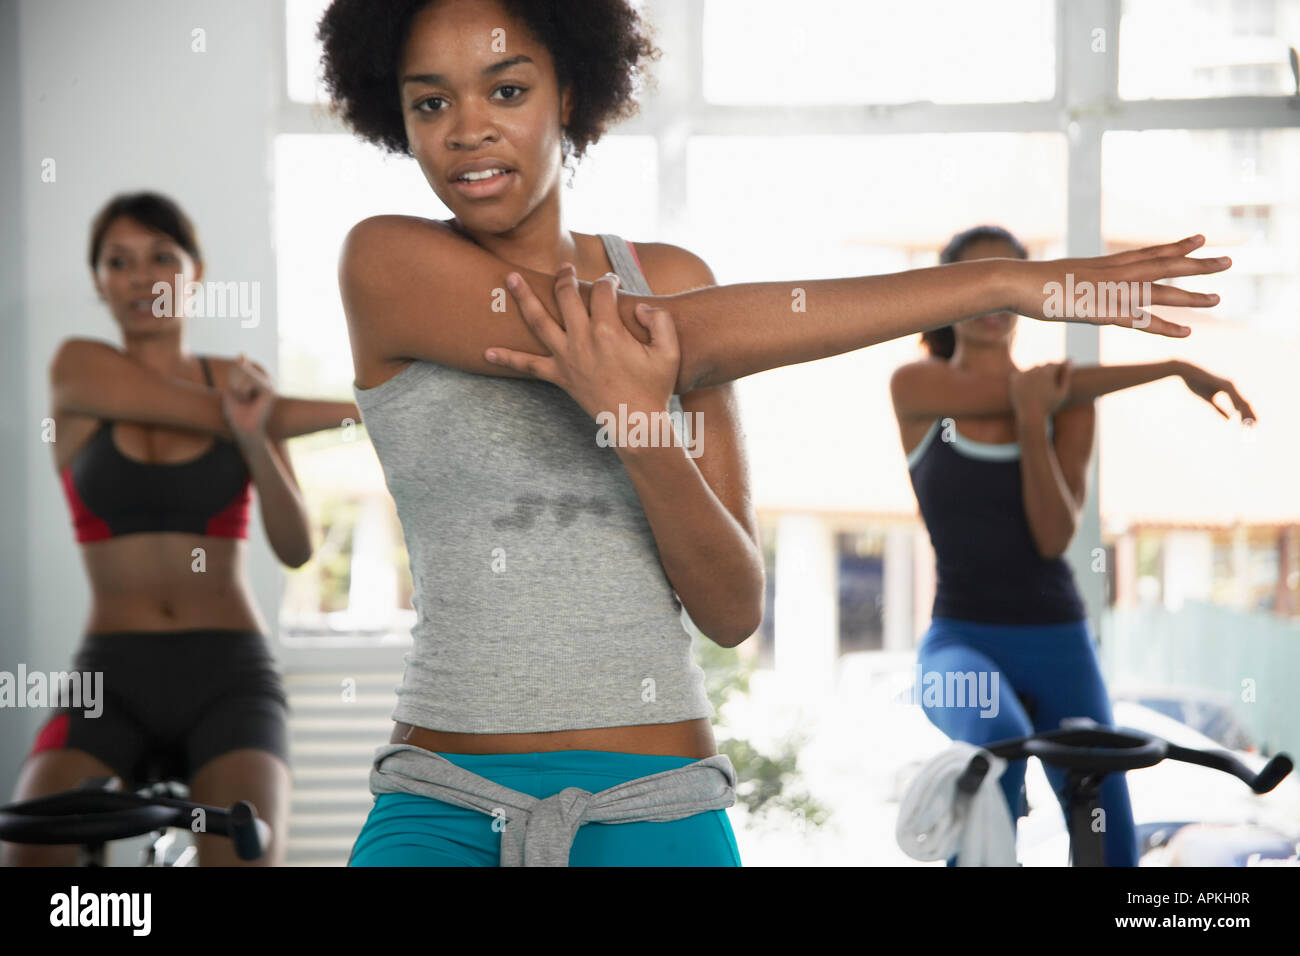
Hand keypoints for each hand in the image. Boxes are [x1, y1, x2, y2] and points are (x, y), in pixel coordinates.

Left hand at [221, 354, 275, 442]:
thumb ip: (236, 371)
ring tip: (244, 400)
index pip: (238, 366)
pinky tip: (250, 400)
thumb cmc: (236, 413)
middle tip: (240, 398)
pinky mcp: (269, 389)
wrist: (243, 429)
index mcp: (254, 380)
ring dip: (237, 388)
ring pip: (243, 372)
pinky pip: (250, 380)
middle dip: (233, 382)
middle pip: (239, 367)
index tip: (235, 394)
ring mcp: (267, 384)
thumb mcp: (231, 388)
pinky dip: (243, 391)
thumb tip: (242, 353)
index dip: (231, 379)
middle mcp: (263, 380)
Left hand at [485, 263, 680, 421]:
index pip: (602, 292)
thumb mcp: (669, 351)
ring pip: (538, 321)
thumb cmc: (655, 387)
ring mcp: (567, 359)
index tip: (613, 283)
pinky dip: (508, 359)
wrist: (636, 424)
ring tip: (509, 278)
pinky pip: (528, 366)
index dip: (609, 281)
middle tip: (564, 268)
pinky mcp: (559, 377)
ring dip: (523, 298)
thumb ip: (660, 320)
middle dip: (565, 278)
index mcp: (608, 331)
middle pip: (566, 297)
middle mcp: (582, 341)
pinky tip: (487, 353)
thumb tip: (642, 305)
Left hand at [1009, 361, 1070, 422]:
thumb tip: (1069, 363)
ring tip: (1042, 383)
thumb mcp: (1062, 393)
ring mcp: (1023, 374)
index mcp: (1046, 373)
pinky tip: (1032, 384)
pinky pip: (1022, 373)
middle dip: (1049, 370)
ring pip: (1033, 369)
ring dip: (1038, 373)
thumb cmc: (1049, 406)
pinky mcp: (1014, 379)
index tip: (1061, 374)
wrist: (1030, 415)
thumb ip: (1066, 377)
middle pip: (1043, 366)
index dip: (1060, 368)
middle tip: (1052, 378)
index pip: (1055, 365)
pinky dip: (1027, 376)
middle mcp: (1033, 371)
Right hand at [1010, 235, 1228, 336]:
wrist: (1012, 281)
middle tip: (1229, 260)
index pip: (1147, 252)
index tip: (1200, 238)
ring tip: (1218, 299)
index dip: (1176, 246)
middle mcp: (1111, 273)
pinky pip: (1138, 320)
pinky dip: (1163, 326)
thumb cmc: (1026, 282)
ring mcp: (1107, 292)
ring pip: (1158, 292)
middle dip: (1197, 264)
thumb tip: (1073, 284)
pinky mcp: (1098, 312)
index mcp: (1103, 264)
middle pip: (1163, 266)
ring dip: (1189, 296)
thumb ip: (1074, 281)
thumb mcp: (1057, 279)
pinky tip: (1184, 332)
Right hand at [1178, 362, 1255, 422]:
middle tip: (1255, 426)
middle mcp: (1232, 386)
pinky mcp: (1224, 384)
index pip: (1242, 403)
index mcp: (1229, 389)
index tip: (1251, 424)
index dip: (1247, 414)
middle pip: (1245, 403)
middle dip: (1250, 415)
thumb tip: (1230, 419)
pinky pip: (1234, 397)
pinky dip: (1238, 406)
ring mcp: (1229, 385)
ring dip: (1247, 412)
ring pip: (1242, 401)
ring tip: (1251, 422)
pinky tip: (1240, 413)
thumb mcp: (1209, 399)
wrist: (1187, 371)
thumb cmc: (1196, 383)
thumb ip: (1219, 409)